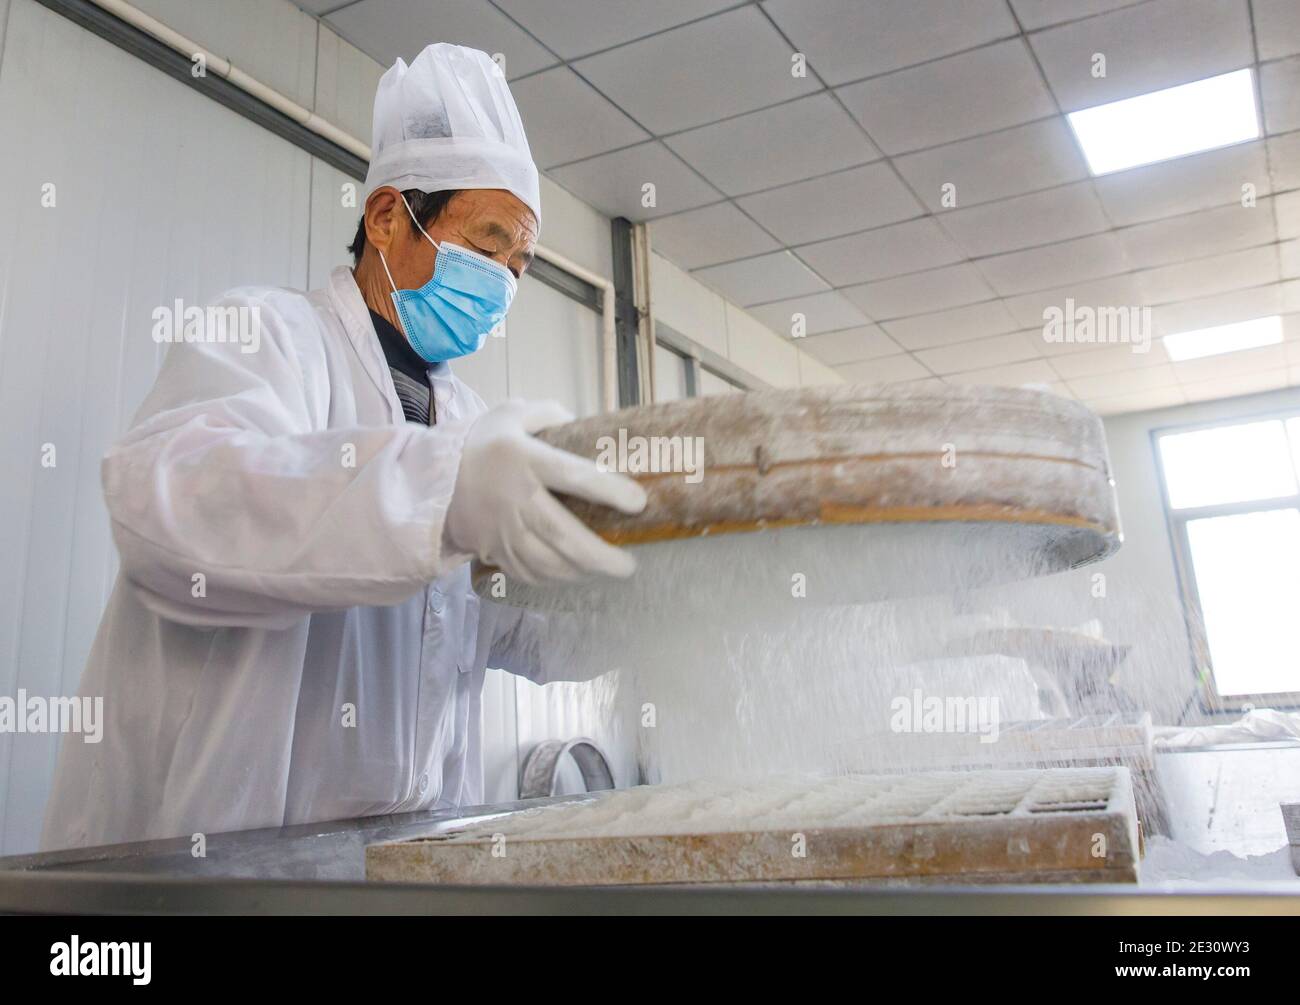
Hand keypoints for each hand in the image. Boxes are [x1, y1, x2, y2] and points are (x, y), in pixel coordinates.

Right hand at [445, 399, 647, 584]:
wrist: (432, 478)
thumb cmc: (482, 443)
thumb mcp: (513, 413)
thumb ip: (551, 415)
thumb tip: (587, 428)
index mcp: (524, 458)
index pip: (573, 476)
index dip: (609, 491)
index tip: (638, 502)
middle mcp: (514, 497)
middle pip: (562, 534)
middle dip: (600, 555)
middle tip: (629, 564)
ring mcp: (502, 529)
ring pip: (547, 562)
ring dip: (581, 571)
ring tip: (607, 570)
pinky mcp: (493, 550)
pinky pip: (529, 572)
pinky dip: (555, 578)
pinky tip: (573, 574)